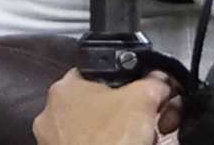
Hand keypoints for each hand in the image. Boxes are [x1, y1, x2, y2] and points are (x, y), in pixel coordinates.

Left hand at [32, 69, 175, 144]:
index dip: (125, 85)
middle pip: (98, 105)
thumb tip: (161, 80)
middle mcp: (51, 112)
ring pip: (93, 130)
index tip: (143, 99)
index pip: (98, 75)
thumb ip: (152, 83)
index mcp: (65, 87)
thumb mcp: (142, 100)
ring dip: (117, 135)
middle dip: (125, 114)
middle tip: (146, 125)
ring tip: (138, 142)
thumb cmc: (111, 140)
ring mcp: (52, 140)